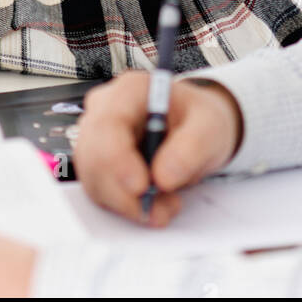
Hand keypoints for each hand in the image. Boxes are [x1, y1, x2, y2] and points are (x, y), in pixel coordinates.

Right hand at [75, 71, 243, 225]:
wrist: (197, 129)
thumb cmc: (199, 120)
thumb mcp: (209, 127)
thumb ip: (190, 148)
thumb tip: (163, 176)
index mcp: (131, 90)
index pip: (107, 123)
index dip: (117, 159)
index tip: (140, 187)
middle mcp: (105, 108)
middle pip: (92, 154)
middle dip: (123, 192)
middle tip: (160, 211)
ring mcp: (96, 134)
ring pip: (92, 177)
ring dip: (125, 203)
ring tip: (165, 206)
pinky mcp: (97, 160)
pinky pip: (99, 189)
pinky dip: (123, 205)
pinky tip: (152, 203)